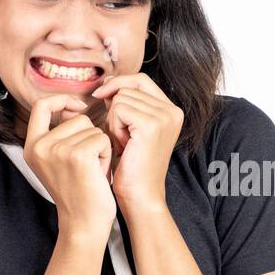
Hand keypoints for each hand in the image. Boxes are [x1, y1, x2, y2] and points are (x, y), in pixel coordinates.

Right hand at [23, 93, 115, 242]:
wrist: (84, 223)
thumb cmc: (79, 191)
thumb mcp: (60, 159)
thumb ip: (60, 133)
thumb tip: (75, 104)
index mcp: (31, 146)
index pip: (41, 105)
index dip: (62, 100)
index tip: (78, 107)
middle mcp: (40, 146)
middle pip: (77, 118)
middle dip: (90, 137)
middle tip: (86, 164)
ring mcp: (57, 150)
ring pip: (92, 128)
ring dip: (99, 147)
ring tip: (92, 170)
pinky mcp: (78, 155)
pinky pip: (102, 138)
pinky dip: (106, 154)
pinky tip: (99, 172)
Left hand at [89, 72, 183, 210]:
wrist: (140, 195)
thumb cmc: (131, 165)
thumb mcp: (130, 127)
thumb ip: (124, 102)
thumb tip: (108, 81)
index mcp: (172, 110)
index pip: (140, 79)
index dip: (119, 84)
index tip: (101, 96)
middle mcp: (173, 110)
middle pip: (129, 86)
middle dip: (116, 108)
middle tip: (121, 135)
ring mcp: (164, 116)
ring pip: (121, 97)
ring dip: (114, 120)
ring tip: (124, 143)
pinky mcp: (152, 124)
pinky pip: (118, 109)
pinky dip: (113, 126)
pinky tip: (122, 145)